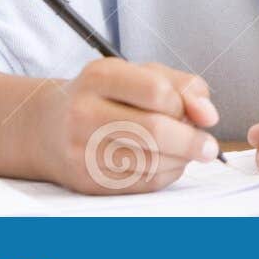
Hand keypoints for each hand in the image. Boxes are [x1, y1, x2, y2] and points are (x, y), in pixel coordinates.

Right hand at [38, 58, 221, 193]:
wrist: (48, 127)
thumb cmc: (107, 95)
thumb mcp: (142, 74)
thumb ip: (184, 86)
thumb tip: (209, 116)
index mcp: (100, 77)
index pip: (157, 92)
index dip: (186, 106)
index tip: (201, 116)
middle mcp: (84, 112)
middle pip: (153, 131)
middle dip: (191, 141)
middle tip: (210, 147)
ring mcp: (81, 150)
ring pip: (150, 162)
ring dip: (180, 160)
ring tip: (183, 152)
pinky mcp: (87, 181)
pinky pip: (140, 183)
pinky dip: (165, 175)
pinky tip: (167, 163)